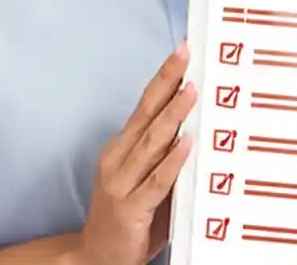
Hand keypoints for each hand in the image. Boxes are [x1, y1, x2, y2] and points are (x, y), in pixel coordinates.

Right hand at [73, 43, 196, 264]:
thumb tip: (200, 127)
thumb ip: (164, 156)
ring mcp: (121, 183)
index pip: (143, 106)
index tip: (181, 53)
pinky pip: (157, 181)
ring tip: (191, 92)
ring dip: (173, 115)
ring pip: (152, 142)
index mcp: (119, 148)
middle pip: (145, 114)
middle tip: (185, 55)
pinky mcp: (131, 208)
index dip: (162, 79)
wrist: (96, 257)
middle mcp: (117, 160)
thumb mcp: (144, 180)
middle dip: (167, 82)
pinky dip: (173, 160)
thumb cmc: (128, 217)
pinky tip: (187, 144)